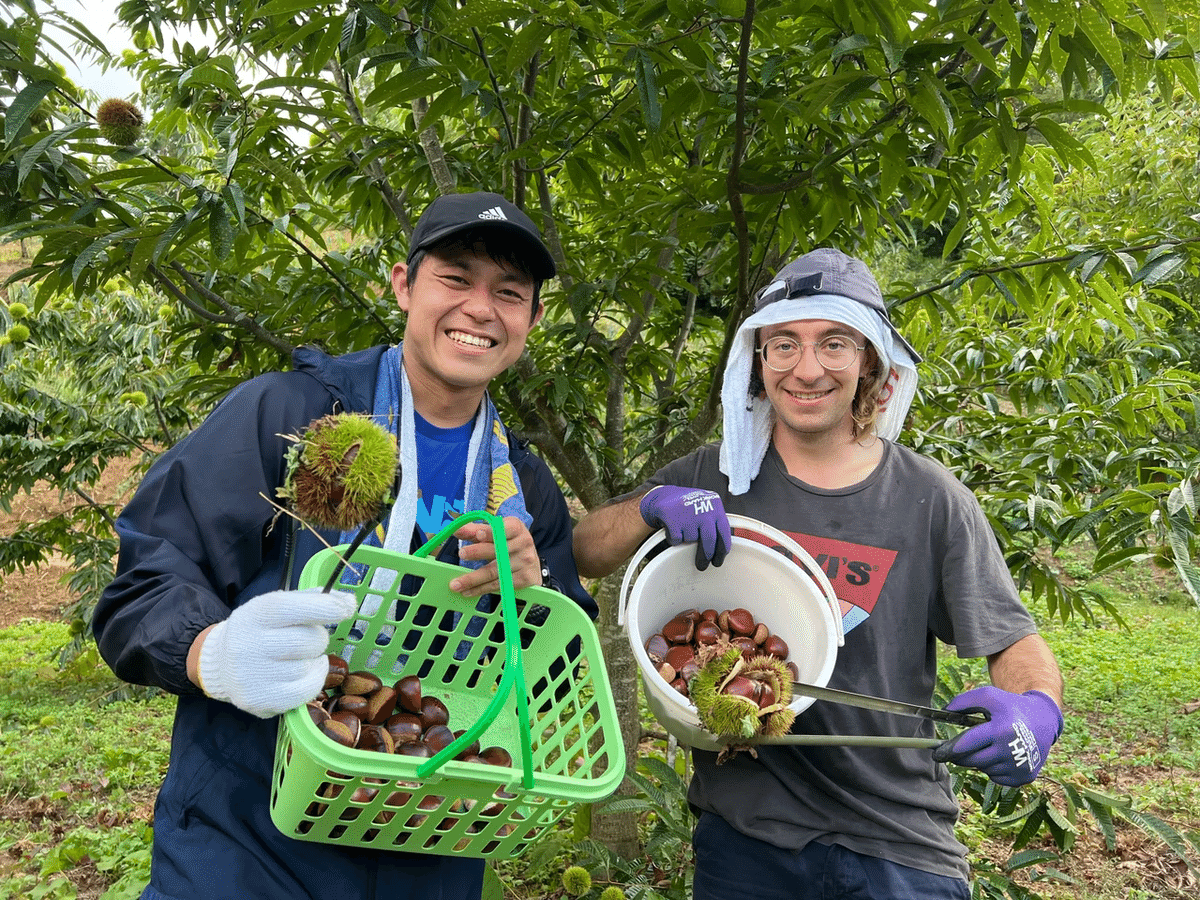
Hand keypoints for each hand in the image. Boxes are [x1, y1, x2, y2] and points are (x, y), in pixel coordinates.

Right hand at [197, 588, 356, 717]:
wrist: (221, 663)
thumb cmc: (261, 630)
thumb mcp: (277, 606)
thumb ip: (312, 600)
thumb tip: (347, 602)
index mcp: (255, 614)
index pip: (294, 608)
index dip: (326, 608)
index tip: (347, 608)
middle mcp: (249, 644)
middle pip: (308, 641)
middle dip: (319, 639)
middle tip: (309, 639)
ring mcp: (251, 676)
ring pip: (309, 668)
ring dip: (314, 662)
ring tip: (299, 658)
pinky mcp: (258, 700)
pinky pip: (305, 692)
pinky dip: (313, 682)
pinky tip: (303, 673)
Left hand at [450, 516, 539, 595]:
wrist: (532, 565)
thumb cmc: (509, 544)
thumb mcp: (496, 534)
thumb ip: (476, 531)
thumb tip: (457, 529)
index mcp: (516, 528)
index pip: (503, 528)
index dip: (491, 532)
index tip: (478, 535)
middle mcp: (523, 543)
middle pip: (497, 549)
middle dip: (477, 552)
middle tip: (461, 553)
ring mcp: (525, 562)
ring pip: (494, 571)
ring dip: (473, 579)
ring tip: (456, 583)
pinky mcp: (524, 579)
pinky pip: (498, 585)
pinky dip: (480, 589)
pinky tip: (467, 591)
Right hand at [639, 485, 731, 570]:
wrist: (663, 495)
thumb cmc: (688, 506)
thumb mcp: (706, 508)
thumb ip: (714, 523)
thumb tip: (721, 550)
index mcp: (715, 506)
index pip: (724, 533)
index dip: (721, 551)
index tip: (717, 561)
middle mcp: (704, 508)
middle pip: (709, 541)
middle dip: (706, 556)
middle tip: (702, 565)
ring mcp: (688, 513)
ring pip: (691, 540)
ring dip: (686, 540)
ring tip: (683, 529)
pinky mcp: (672, 518)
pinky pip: (676, 540)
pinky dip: (673, 539)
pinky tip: (673, 529)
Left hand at [932, 686, 1062, 785]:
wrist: (1043, 721)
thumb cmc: (1011, 707)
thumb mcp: (989, 696)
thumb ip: (963, 701)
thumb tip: (944, 712)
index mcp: (1002, 730)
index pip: (968, 744)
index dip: (949, 749)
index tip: (937, 753)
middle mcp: (1012, 751)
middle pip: (972, 760)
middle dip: (959, 756)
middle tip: (951, 752)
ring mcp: (1019, 767)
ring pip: (983, 769)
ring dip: (978, 759)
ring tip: (986, 745)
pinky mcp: (1024, 778)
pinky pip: (996, 777)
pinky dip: (992, 768)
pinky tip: (999, 755)